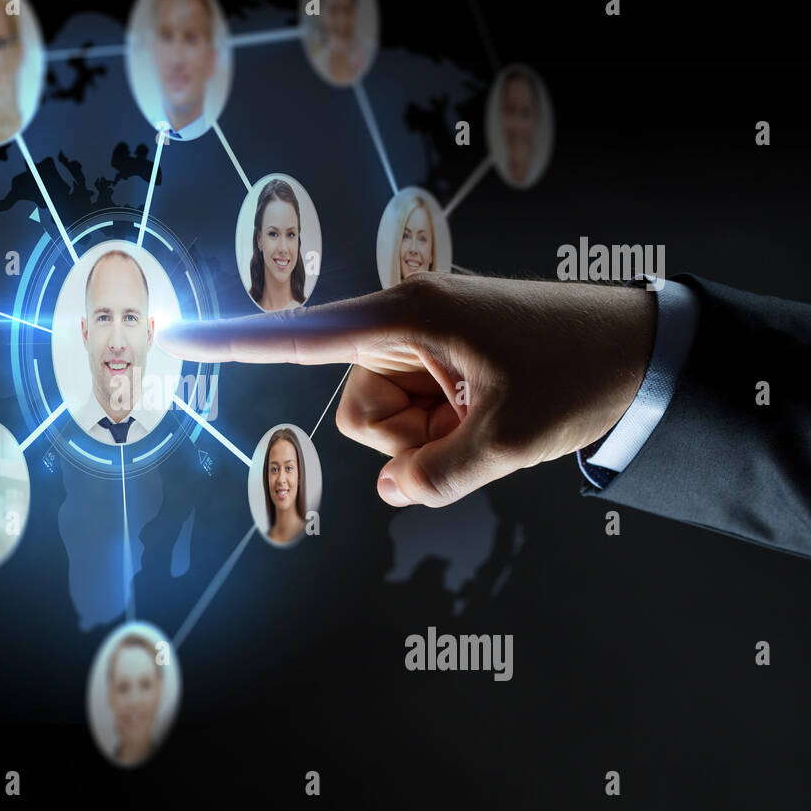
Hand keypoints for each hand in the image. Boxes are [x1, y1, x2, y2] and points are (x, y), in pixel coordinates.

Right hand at [156, 271, 655, 507]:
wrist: (640, 349)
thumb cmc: (578, 373)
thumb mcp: (508, 440)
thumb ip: (434, 478)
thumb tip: (389, 493)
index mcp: (406, 317)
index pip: (299, 335)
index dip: (230, 341)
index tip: (171, 334)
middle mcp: (401, 324)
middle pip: (357, 410)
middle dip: (408, 438)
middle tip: (475, 425)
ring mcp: (419, 344)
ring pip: (382, 421)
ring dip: (430, 438)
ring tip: (491, 418)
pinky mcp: (437, 360)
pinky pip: (411, 416)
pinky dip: (443, 433)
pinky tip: (488, 416)